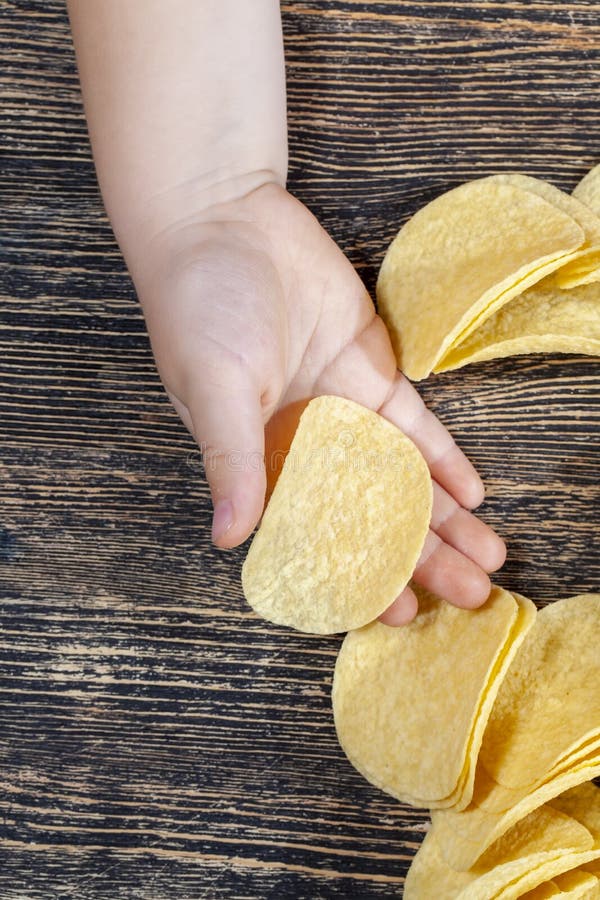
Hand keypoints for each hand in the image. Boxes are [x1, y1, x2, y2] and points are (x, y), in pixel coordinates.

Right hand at [135, 182, 505, 623]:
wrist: (225, 221)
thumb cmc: (199, 307)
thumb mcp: (212, 387)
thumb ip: (230, 459)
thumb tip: (229, 537)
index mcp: (263, 462)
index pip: (317, 535)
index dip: (358, 575)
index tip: (398, 611)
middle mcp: (307, 446)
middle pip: (374, 515)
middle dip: (422, 557)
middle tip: (472, 594)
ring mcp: (344, 408)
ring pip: (404, 478)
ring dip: (445, 518)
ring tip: (489, 557)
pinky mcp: (372, 369)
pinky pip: (416, 425)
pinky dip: (444, 458)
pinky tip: (474, 493)